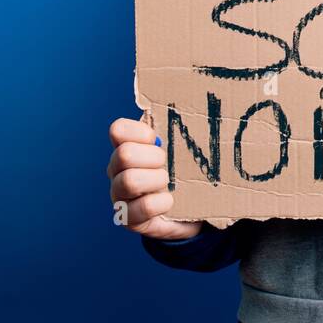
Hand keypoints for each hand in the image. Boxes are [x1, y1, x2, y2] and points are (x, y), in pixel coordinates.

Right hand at [107, 117, 202, 241]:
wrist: (191, 210)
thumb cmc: (185, 172)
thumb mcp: (183, 148)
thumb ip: (181, 129)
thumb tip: (206, 103)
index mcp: (126, 147)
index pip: (118, 130)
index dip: (140, 132)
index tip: (159, 140)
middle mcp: (117, 170)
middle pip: (124, 154)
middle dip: (153, 158)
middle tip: (167, 164)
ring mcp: (119, 196)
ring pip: (129, 181)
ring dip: (156, 180)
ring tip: (169, 183)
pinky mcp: (128, 220)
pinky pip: (139, 209)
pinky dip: (160, 203)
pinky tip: (169, 202)